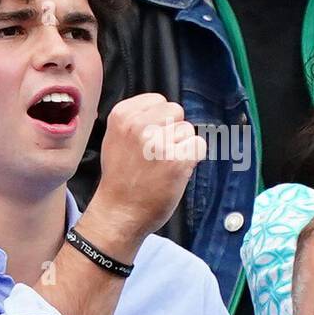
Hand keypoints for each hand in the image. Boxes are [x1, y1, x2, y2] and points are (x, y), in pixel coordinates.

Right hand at [83, 94, 205, 256]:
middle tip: (155, 154)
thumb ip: (135, 120)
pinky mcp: (177, 160)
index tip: (146, 139)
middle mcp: (139, 126)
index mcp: (122, 116)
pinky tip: (174, 172)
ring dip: (180, 147)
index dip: (158, 121)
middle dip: (171, 130)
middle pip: (176, 111)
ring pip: (187, 130)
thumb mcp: (115, 140)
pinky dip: (191, 159)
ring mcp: (158, 143)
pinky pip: (198, 146)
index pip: (159, 100)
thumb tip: (164, 111)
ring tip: (161, 165)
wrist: (118, 213)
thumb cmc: (119, 179)